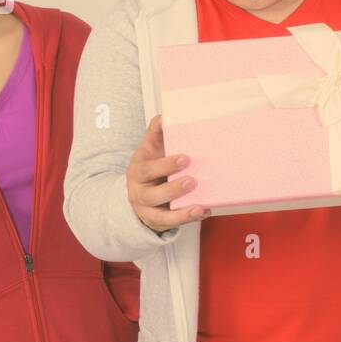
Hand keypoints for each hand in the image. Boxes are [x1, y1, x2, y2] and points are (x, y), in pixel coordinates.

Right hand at [126, 115, 210, 231]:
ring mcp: (147, 211)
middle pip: (151, 195)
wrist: (139, 191)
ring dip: (181, 213)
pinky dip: (188, 219)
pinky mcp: (157, 223)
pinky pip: (172, 225)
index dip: (165, 165)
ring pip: (161, 216)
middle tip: (192, 181)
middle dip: (172, 190)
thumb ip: (156, 134)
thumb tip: (163, 117)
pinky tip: (203, 211)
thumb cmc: (150, 166)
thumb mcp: (149, 149)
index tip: (185, 159)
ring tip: (199, 207)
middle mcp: (138, 193)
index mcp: (137, 172)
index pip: (147, 169)